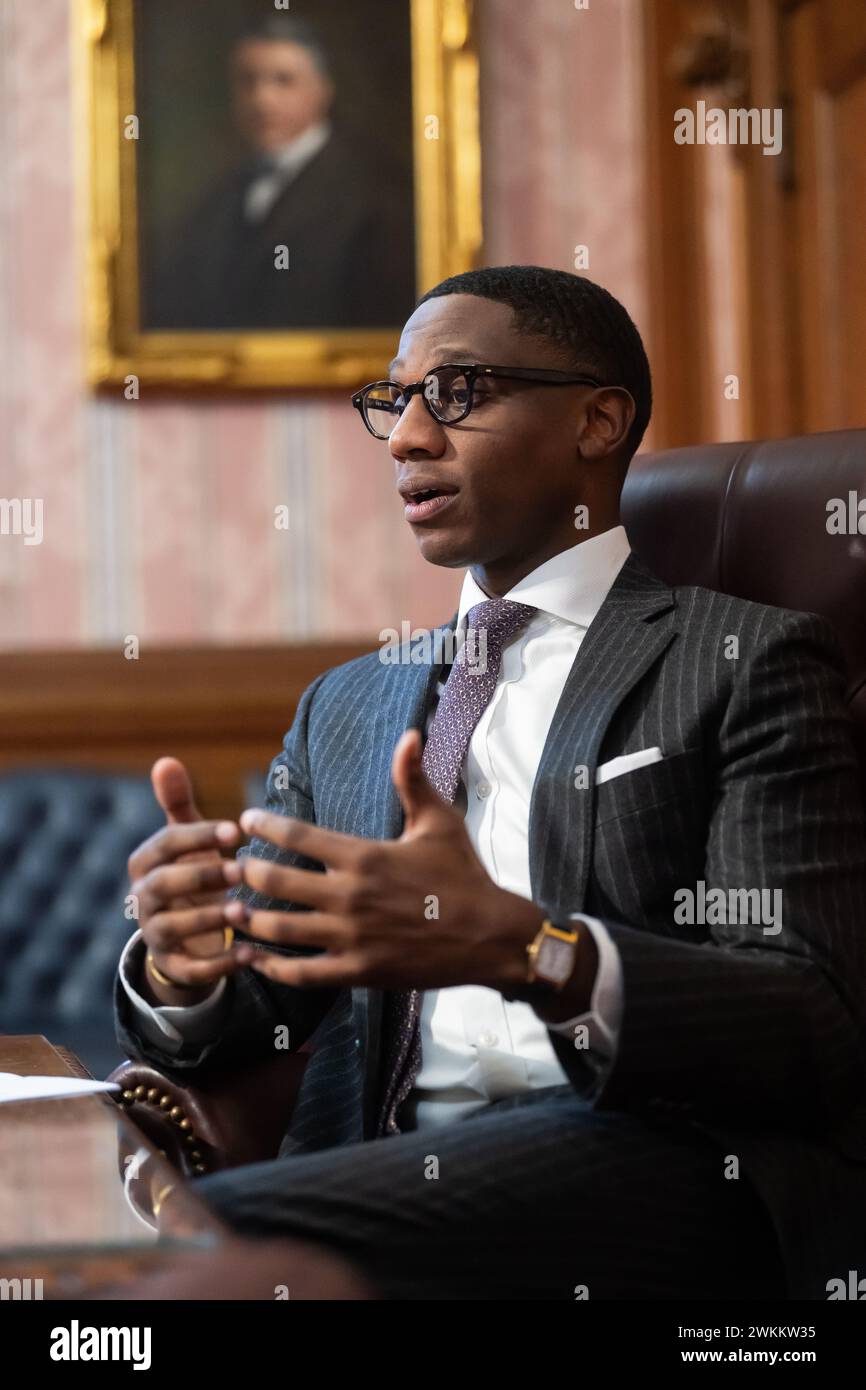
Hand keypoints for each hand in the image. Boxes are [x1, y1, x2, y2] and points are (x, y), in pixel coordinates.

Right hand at [128, 757, 253, 1003]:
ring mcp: (154, 934)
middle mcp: (143, 898)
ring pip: (171, 927)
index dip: (200, 835)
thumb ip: (178, 803)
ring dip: (208, 919)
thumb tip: (166, 759)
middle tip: (242, 870)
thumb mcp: (185, 840)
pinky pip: (189, 969)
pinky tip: (250, 954)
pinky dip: (218, 964)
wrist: (183, 935)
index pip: (166, 843)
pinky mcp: (173, 966)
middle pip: (162, 885)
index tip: (238, 830)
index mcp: (146, 862)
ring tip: (244, 911)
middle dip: (201, 875)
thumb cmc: (191, 874)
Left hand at [236, 729, 546, 991]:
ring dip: (249, 919)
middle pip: (277, 882)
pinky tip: (254, 959)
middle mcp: (350, 896)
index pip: (298, 836)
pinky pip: (302, 973)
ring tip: (230, 911)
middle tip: (230, 866)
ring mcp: (352, 938)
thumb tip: (409, 733)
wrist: (490, 936)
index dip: (265, 825)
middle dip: (246, 872)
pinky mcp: (358, 972)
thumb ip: (412, 779)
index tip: (247, 820)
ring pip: (281, 928)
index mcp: (364, 856)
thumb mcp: (439, 821)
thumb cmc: (463, 874)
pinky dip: (272, 966)